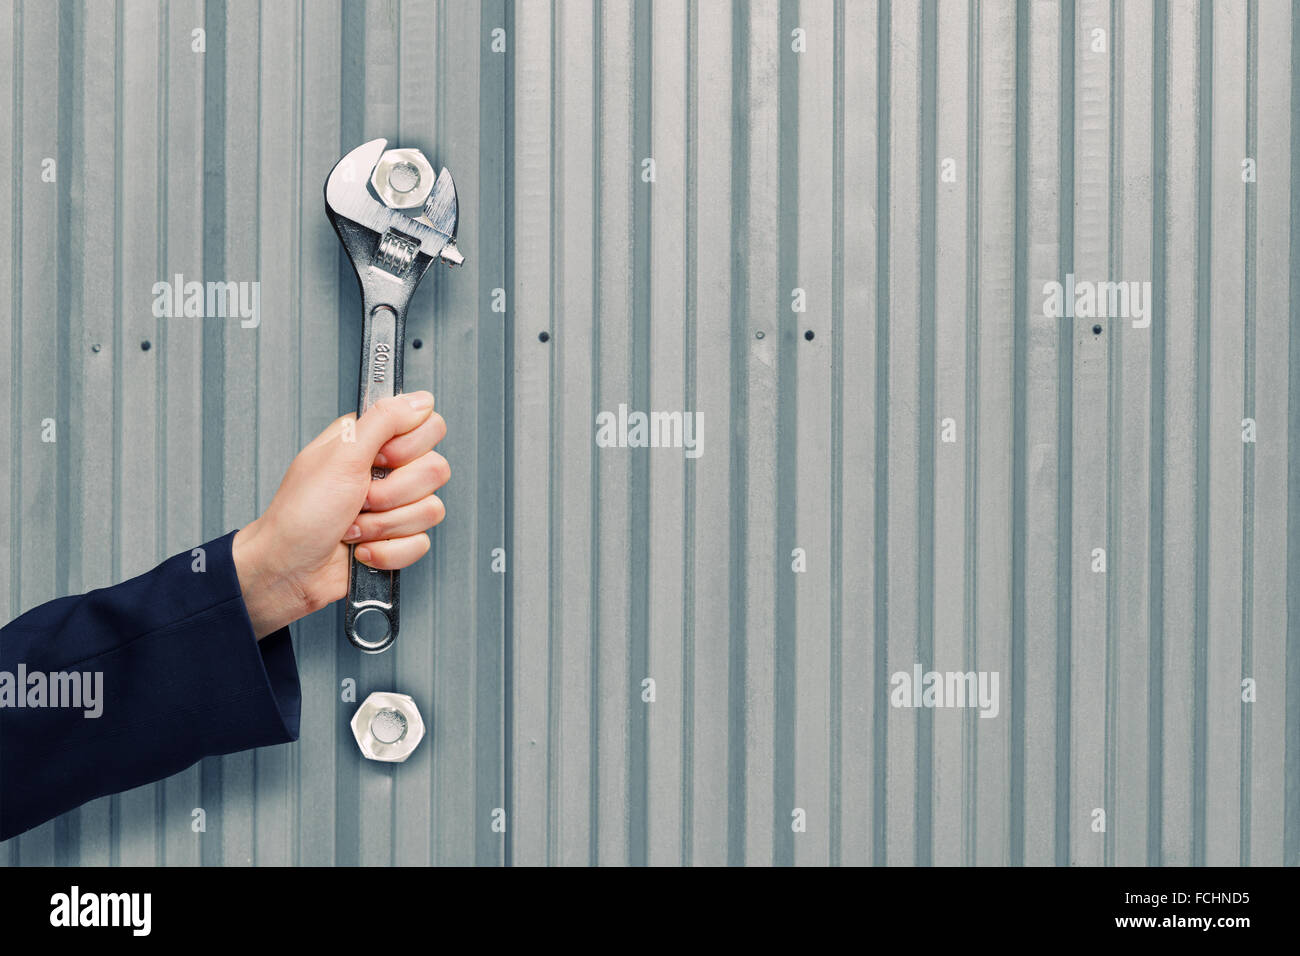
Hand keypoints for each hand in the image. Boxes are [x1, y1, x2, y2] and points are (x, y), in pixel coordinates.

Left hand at [231, 391, 449, 638]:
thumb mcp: (340, 456)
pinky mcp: (398, 538)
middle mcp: (386, 470)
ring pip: (430, 510)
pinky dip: (387, 551)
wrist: (288, 571)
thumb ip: (384, 420)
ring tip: (353, 525)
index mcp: (371, 440)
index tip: (378, 460)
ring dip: (384, 525)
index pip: (428, 427)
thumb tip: (420, 400)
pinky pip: (421, 543)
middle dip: (392, 493)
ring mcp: (394, 506)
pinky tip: (362, 547)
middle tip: (360, 497)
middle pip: (434, 470)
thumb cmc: (300, 514)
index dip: (408, 448)